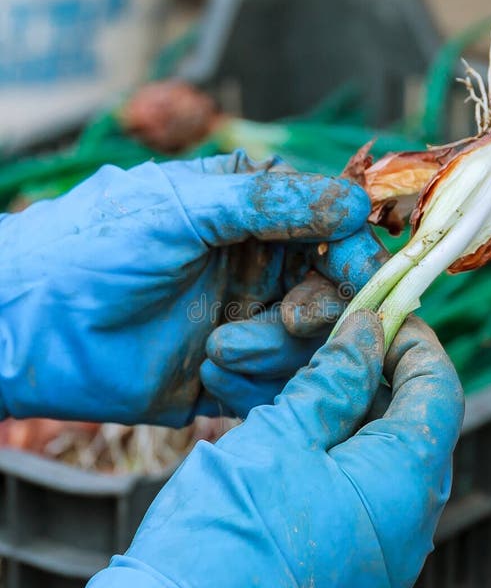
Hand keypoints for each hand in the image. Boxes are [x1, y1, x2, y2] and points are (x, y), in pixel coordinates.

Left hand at [0, 150, 384, 424]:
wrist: (28, 329)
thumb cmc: (95, 251)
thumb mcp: (183, 210)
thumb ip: (269, 203)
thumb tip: (355, 203)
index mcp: (248, 215)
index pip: (330, 228)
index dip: (353, 252)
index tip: (360, 276)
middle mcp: (254, 266)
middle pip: (331, 290)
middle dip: (319, 307)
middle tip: (290, 318)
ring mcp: (243, 321)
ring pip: (309, 343)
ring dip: (275, 349)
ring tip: (219, 348)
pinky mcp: (228, 373)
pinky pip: (276, 384)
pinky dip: (255, 382)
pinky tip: (211, 372)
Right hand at [39, 313, 463, 587]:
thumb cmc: (225, 531)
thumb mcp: (278, 436)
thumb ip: (334, 381)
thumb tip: (368, 337)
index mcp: (403, 482)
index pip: (439, 391)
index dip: (413, 345)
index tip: (381, 320)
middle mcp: (411, 536)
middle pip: (405, 435)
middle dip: (363, 388)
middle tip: (314, 361)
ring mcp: (384, 580)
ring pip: (375, 480)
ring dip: (336, 437)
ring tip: (275, 410)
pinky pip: (356, 527)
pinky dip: (328, 486)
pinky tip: (278, 466)